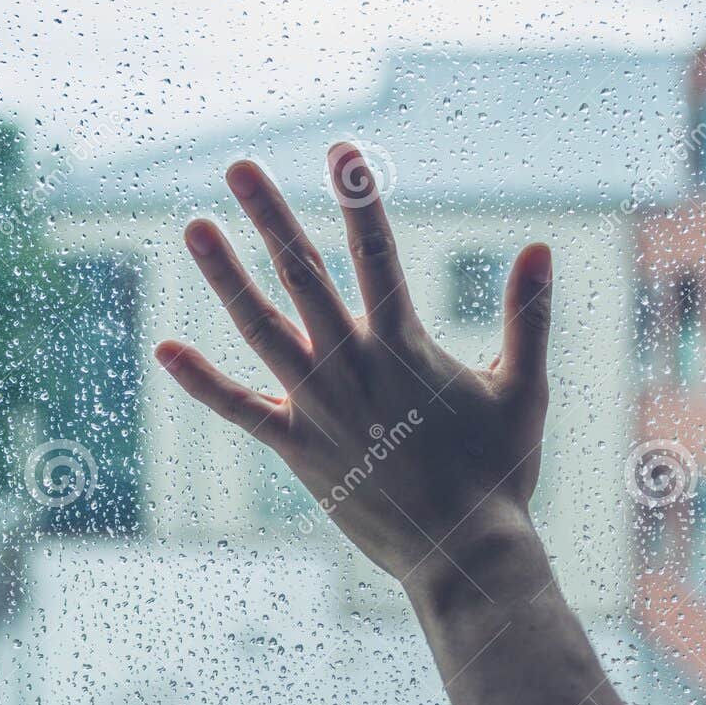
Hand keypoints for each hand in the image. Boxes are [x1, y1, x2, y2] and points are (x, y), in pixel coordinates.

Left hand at [154, 144, 555, 600]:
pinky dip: (203, 383)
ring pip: (262, 329)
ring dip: (225, 278)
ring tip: (194, 228)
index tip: (343, 149)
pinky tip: (164, 350)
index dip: (359, 197)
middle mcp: (353, 366)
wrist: (463, 554)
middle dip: (271, 216)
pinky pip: (241, 411)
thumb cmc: (500, 473)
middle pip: (304, 276)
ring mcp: (319, 408)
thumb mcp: (524, 388)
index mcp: (404, 344)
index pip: (377, 253)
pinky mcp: (297, 450)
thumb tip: (541, 247)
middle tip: (240, 166)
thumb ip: (529, 314)